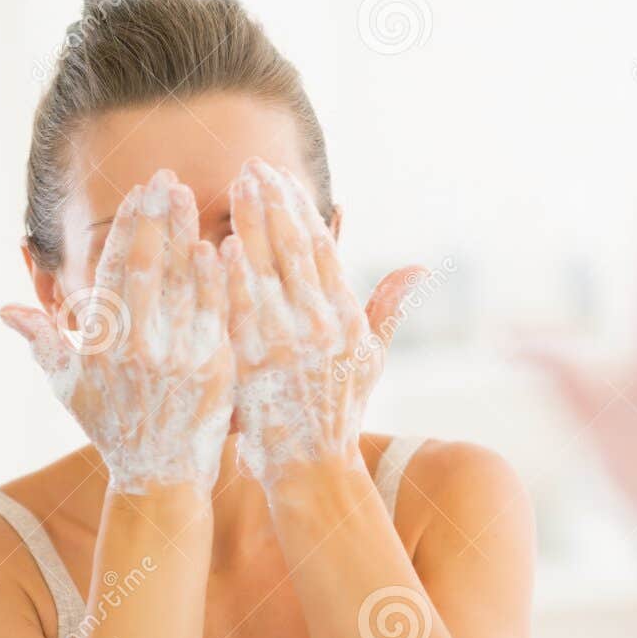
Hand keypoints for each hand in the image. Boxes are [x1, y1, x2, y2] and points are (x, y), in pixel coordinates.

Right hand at [1, 169, 234, 495]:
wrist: (160, 476)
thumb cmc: (114, 428)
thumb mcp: (71, 388)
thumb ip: (42, 342)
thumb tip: (4, 309)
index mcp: (102, 344)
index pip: (114, 271)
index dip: (128, 227)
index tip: (140, 192)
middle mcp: (137, 346)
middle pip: (149, 267)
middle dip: (158, 218)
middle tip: (168, 178)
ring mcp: (178, 357)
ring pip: (184, 284)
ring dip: (189, 236)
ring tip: (193, 197)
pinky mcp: (213, 369)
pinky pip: (217, 315)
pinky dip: (219, 281)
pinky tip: (224, 247)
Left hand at [220, 157, 420, 487]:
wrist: (311, 469)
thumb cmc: (337, 411)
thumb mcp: (370, 360)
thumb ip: (388, 309)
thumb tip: (419, 267)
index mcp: (348, 321)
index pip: (322, 250)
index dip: (300, 210)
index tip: (280, 178)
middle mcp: (322, 329)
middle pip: (294, 251)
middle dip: (272, 204)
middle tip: (252, 167)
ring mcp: (288, 347)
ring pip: (267, 273)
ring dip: (249, 227)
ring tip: (234, 189)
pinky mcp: (255, 366)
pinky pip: (241, 313)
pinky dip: (232, 279)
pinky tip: (217, 247)